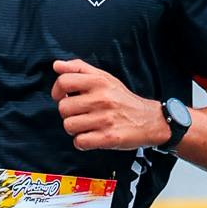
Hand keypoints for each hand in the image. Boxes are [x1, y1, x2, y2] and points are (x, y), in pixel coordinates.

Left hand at [52, 58, 167, 152]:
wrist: (150, 120)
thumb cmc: (122, 99)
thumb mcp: (105, 78)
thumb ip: (80, 69)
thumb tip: (56, 65)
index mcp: (99, 82)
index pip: (64, 81)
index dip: (57, 91)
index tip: (62, 97)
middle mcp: (102, 99)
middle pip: (63, 108)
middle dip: (68, 113)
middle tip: (81, 114)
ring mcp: (105, 119)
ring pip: (69, 126)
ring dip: (75, 129)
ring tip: (87, 126)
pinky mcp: (108, 138)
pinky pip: (80, 142)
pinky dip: (82, 142)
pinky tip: (91, 137)